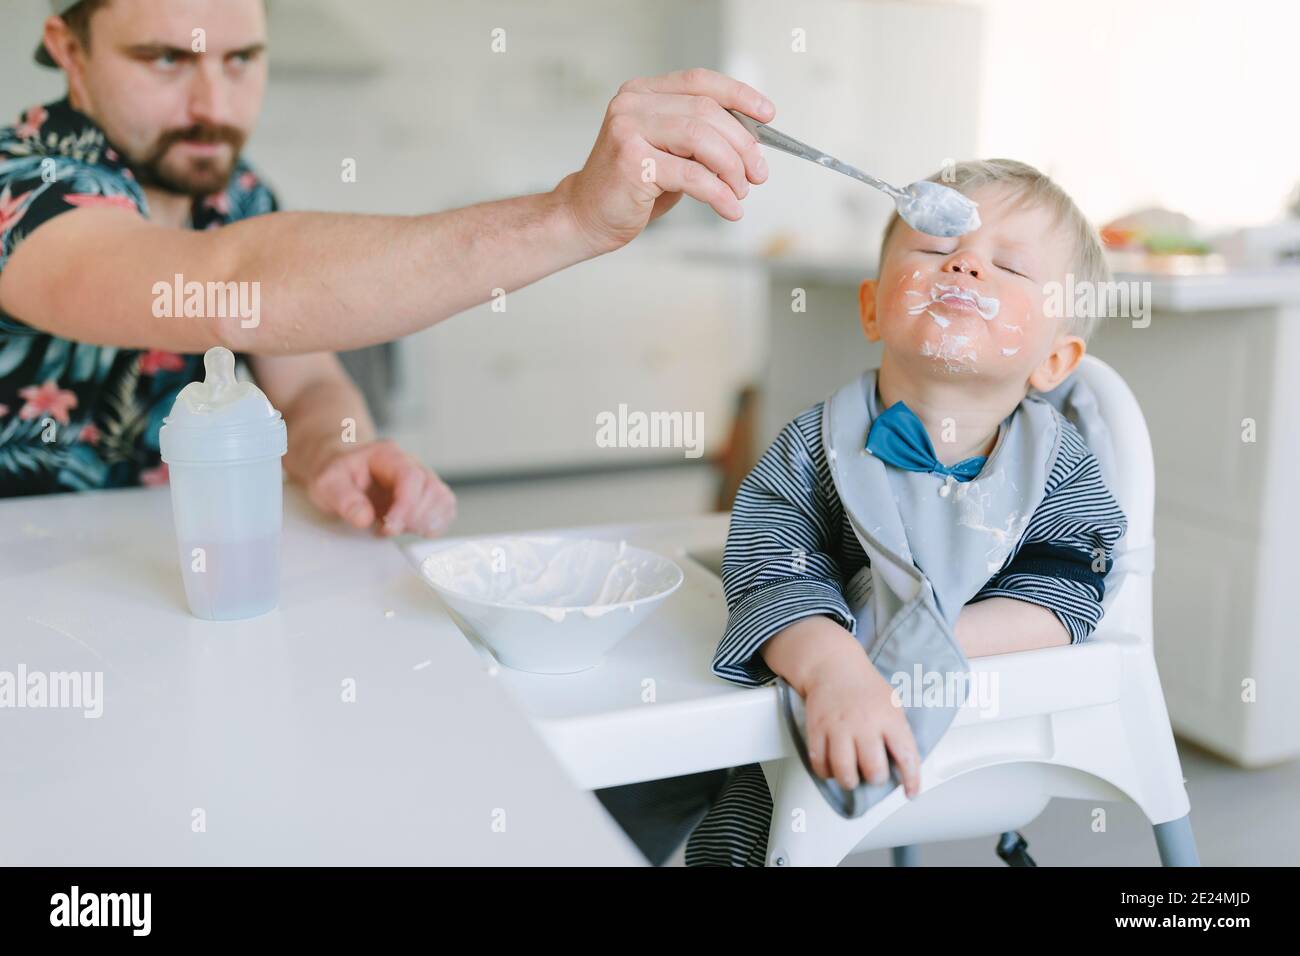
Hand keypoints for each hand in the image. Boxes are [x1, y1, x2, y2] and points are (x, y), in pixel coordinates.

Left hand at [304, 439, 456, 537]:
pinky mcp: (426, 496)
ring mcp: (422, 479)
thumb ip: (343, 499)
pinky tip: (414, 529)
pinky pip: (445, 508)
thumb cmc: (338, 474)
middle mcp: (410, 464)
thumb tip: (363, 518)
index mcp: (387, 455)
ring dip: (426, 521)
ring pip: (443, 499)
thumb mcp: (327, 484)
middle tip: (387, 528)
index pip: (410, 476)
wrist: (342, 471)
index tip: (389, 526)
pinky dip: (435, 524)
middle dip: (413, 517)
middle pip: (432, 489)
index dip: (405, 505)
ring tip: (398, 528)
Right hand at [557, 67, 774, 254]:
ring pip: (702, 140)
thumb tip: (750, 144)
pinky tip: (729, 208)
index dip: (739, 95)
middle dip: (742, 144)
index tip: (767, 114)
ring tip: (741, 190)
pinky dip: (719, 194)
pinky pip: (692, 176)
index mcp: (643, 93)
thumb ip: (700, 141)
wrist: (586, 216)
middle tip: (758, 172)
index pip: (700, 81)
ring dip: (732, 168)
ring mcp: (628, 131)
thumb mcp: (671, 154)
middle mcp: (632, 105)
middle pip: (706, 112)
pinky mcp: (632, 162)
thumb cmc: (630, 187)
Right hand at [801, 649, 921, 798]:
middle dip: (876, 778)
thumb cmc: (865, 688)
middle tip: (874, 773)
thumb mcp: (892, 705)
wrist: (833, 666)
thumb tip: (904, 766)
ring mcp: (838, 727)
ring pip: (844, 772)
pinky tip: (832, 767)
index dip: (912, 780)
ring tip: (852, 775)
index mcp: (889, 718)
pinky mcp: (817, 729)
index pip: (906, 756)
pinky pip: (819, 763)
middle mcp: (864, 724)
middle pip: (873, 770)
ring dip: (850, 780)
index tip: (911, 792)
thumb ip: (898, 734)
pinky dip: (826, 772)